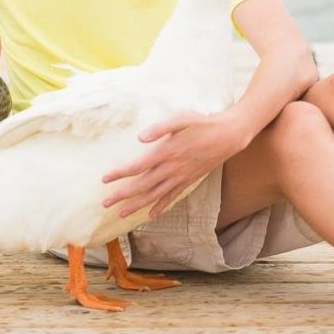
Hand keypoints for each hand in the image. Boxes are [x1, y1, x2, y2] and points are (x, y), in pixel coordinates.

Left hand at [101, 110, 242, 219]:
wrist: (228, 136)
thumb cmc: (203, 123)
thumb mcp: (182, 118)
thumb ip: (160, 127)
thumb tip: (140, 137)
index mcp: (166, 152)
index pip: (137, 167)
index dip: (120, 174)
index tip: (104, 179)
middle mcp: (171, 169)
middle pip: (142, 186)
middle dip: (122, 195)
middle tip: (104, 203)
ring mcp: (181, 177)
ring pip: (155, 195)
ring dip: (137, 205)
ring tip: (121, 213)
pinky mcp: (189, 180)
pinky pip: (172, 197)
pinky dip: (160, 206)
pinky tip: (151, 214)